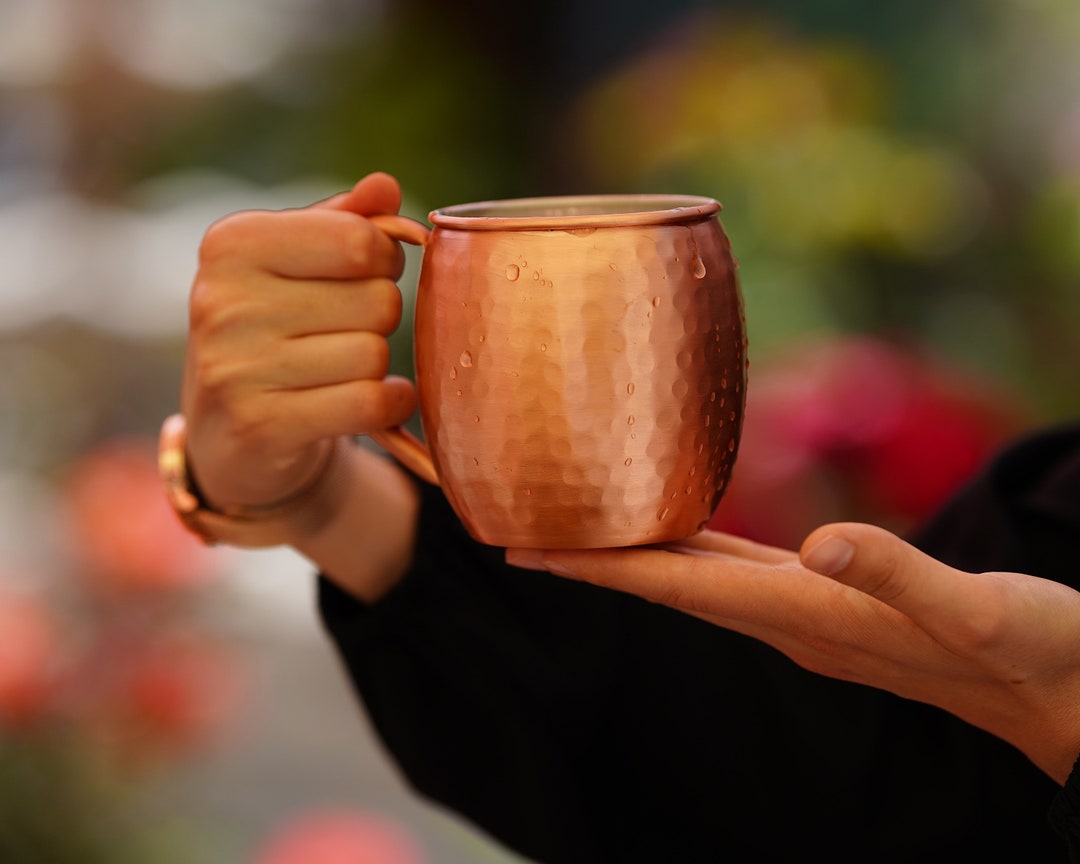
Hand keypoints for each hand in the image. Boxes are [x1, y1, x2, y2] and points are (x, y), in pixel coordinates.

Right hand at [181, 172, 414, 512]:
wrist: (227, 435)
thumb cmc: (274, 332)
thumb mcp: (295, 264)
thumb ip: (343, 221)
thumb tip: (385, 187)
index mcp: (232, 244)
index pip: (359, 240)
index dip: (384, 259)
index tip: (368, 274)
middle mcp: (223, 302)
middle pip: (377, 299)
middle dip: (379, 317)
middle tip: (346, 331)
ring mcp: (236, 368)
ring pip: (374, 354)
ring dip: (377, 366)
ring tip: (341, 369)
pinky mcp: (261, 426)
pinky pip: (369, 403)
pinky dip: (389, 404)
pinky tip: (372, 402)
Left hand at [506, 524, 1079, 783]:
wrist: (1064, 694)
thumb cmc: (1031, 652)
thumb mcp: (978, 613)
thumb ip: (904, 579)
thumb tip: (828, 544)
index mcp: (807, 614)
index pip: (679, 586)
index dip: (602, 568)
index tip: (527, 552)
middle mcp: (789, 618)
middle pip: (666, 583)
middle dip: (591, 562)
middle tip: (517, 535)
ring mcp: (805, 615)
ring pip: (694, 575)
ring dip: (631, 556)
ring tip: (575, 527)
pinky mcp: (829, 602)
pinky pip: (734, 568)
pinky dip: (689, 547)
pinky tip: (678, 526)